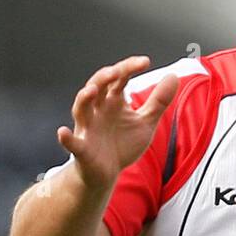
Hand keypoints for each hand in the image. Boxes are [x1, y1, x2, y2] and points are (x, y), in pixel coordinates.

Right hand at [57, 56, 178, 187]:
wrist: (106, 173)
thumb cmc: (122, 144)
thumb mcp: (146, 122)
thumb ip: (158, 101)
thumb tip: (173, 76)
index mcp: (113, 101)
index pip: (118, 78)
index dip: (129, 68)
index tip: (144, 62)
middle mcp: (98, 110)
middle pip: (97, 86)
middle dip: (105, 77)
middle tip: (118, 71)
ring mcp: (88, 128)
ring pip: (81, 109)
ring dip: (84, 98)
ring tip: (92, 90)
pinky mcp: (82, 149)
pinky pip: (72, 143)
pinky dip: (67, 138)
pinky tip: (63, 132)